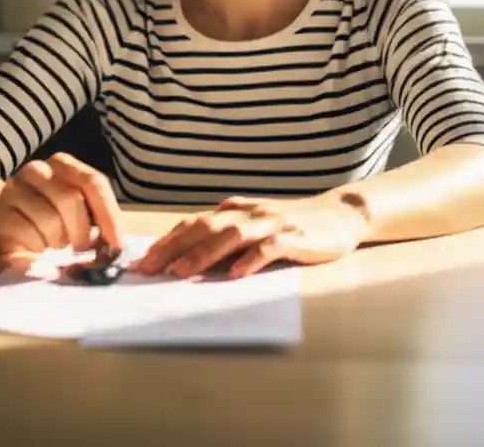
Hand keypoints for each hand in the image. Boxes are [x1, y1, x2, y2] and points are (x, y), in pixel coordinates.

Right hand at [0, 152, 122, 254]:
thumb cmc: (43, 213)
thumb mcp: (72, 209)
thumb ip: (95, 218)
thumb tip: (116, 244)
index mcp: (63, 164)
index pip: (93, 183)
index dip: (108, 215)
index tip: (116, 244)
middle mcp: (38, 170)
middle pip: (70, 200)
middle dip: (81, 231)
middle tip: (80, 247)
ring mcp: (14, 188)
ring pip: (49, 220)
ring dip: (58, 241)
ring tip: (54, 243)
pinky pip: (28, 234)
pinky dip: (38, 247)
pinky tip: (36, 245)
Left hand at [133, 194, 371, 278]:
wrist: (340, 215)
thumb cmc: (293, 226)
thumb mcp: (255, 225)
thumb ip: (227, 237)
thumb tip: (187, 258)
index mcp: (236, 210)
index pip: (194, 223)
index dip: (167, 240)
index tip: (143, 260)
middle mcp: (249, 213)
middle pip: (205, 227)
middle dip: (174, 248)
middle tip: (150, 268)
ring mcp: (271, 223)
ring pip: (231, 236)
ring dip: (203, 254)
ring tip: (181, 271)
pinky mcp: (294, 237)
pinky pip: (268, 248)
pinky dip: (249, 260)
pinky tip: (234, 275)